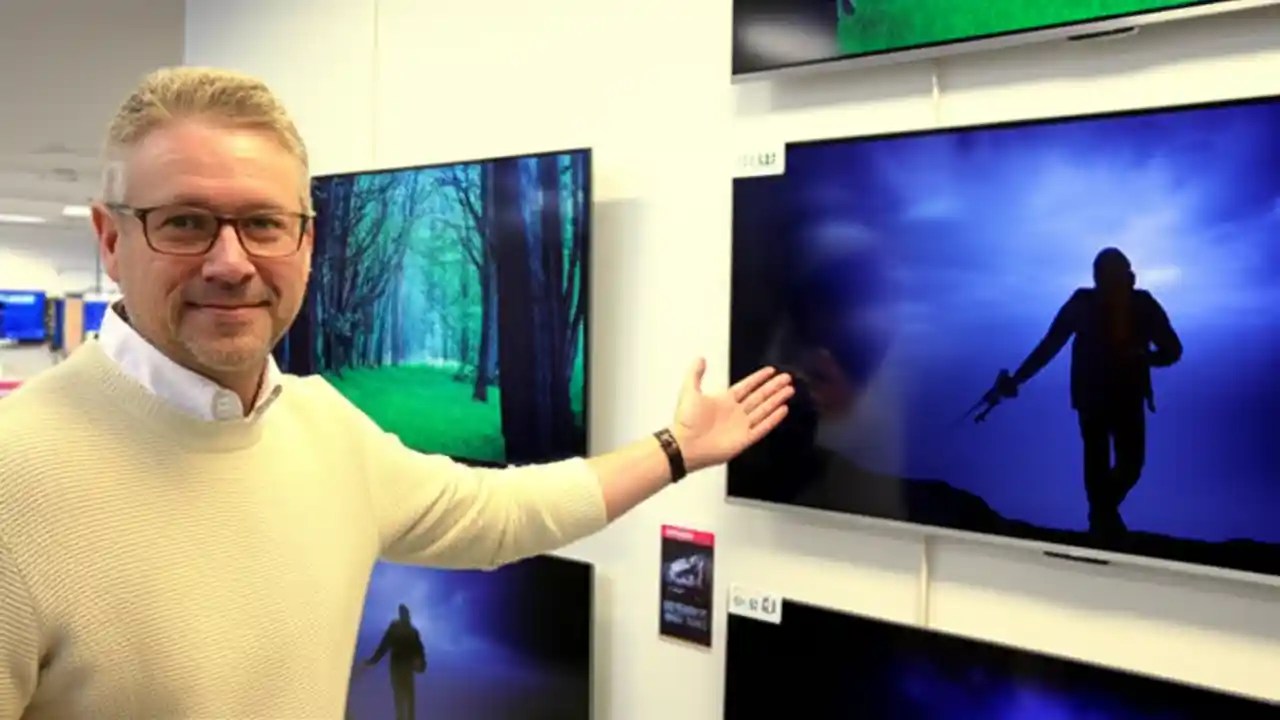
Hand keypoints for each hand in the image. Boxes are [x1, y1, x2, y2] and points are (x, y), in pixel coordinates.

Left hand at [669, 358, 794, 472]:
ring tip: (789, 390)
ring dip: (776, 400)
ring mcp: (741, 426)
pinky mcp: (745, 439)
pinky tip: (783, 409)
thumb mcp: (689, 391)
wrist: (685, 445)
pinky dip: (773, 419)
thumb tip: (700, 358)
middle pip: (759, 396)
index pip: (747, 386)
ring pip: (764, 409)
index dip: (758, 378)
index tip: (771, 371)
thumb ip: (696, 374)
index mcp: (725, 400)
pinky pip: (762, 427)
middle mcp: (736, 412)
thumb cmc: (685, 421)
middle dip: (773, 387)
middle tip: (787, 378)